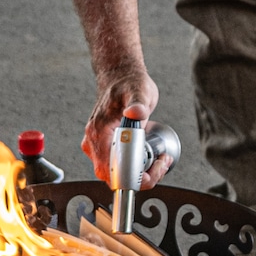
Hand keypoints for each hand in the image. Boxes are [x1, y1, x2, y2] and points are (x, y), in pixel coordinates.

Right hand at [81, 64, 171, 187]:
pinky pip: (120, 167)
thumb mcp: (138, 91)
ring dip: (141, 173)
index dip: (134, 175)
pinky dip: (137, 167)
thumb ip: (138, 103)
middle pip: (114, 177)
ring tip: (159, 158)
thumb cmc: (127, 84)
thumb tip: (135, 112)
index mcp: (98, 131)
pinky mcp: (105, 148)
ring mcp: (98, 146)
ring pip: (117, 175)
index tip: (154, 164)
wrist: (120, 78)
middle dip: (141, 176)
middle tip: (160, 162)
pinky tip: (150, 156)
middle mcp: (94, 142)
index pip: (111, 168)